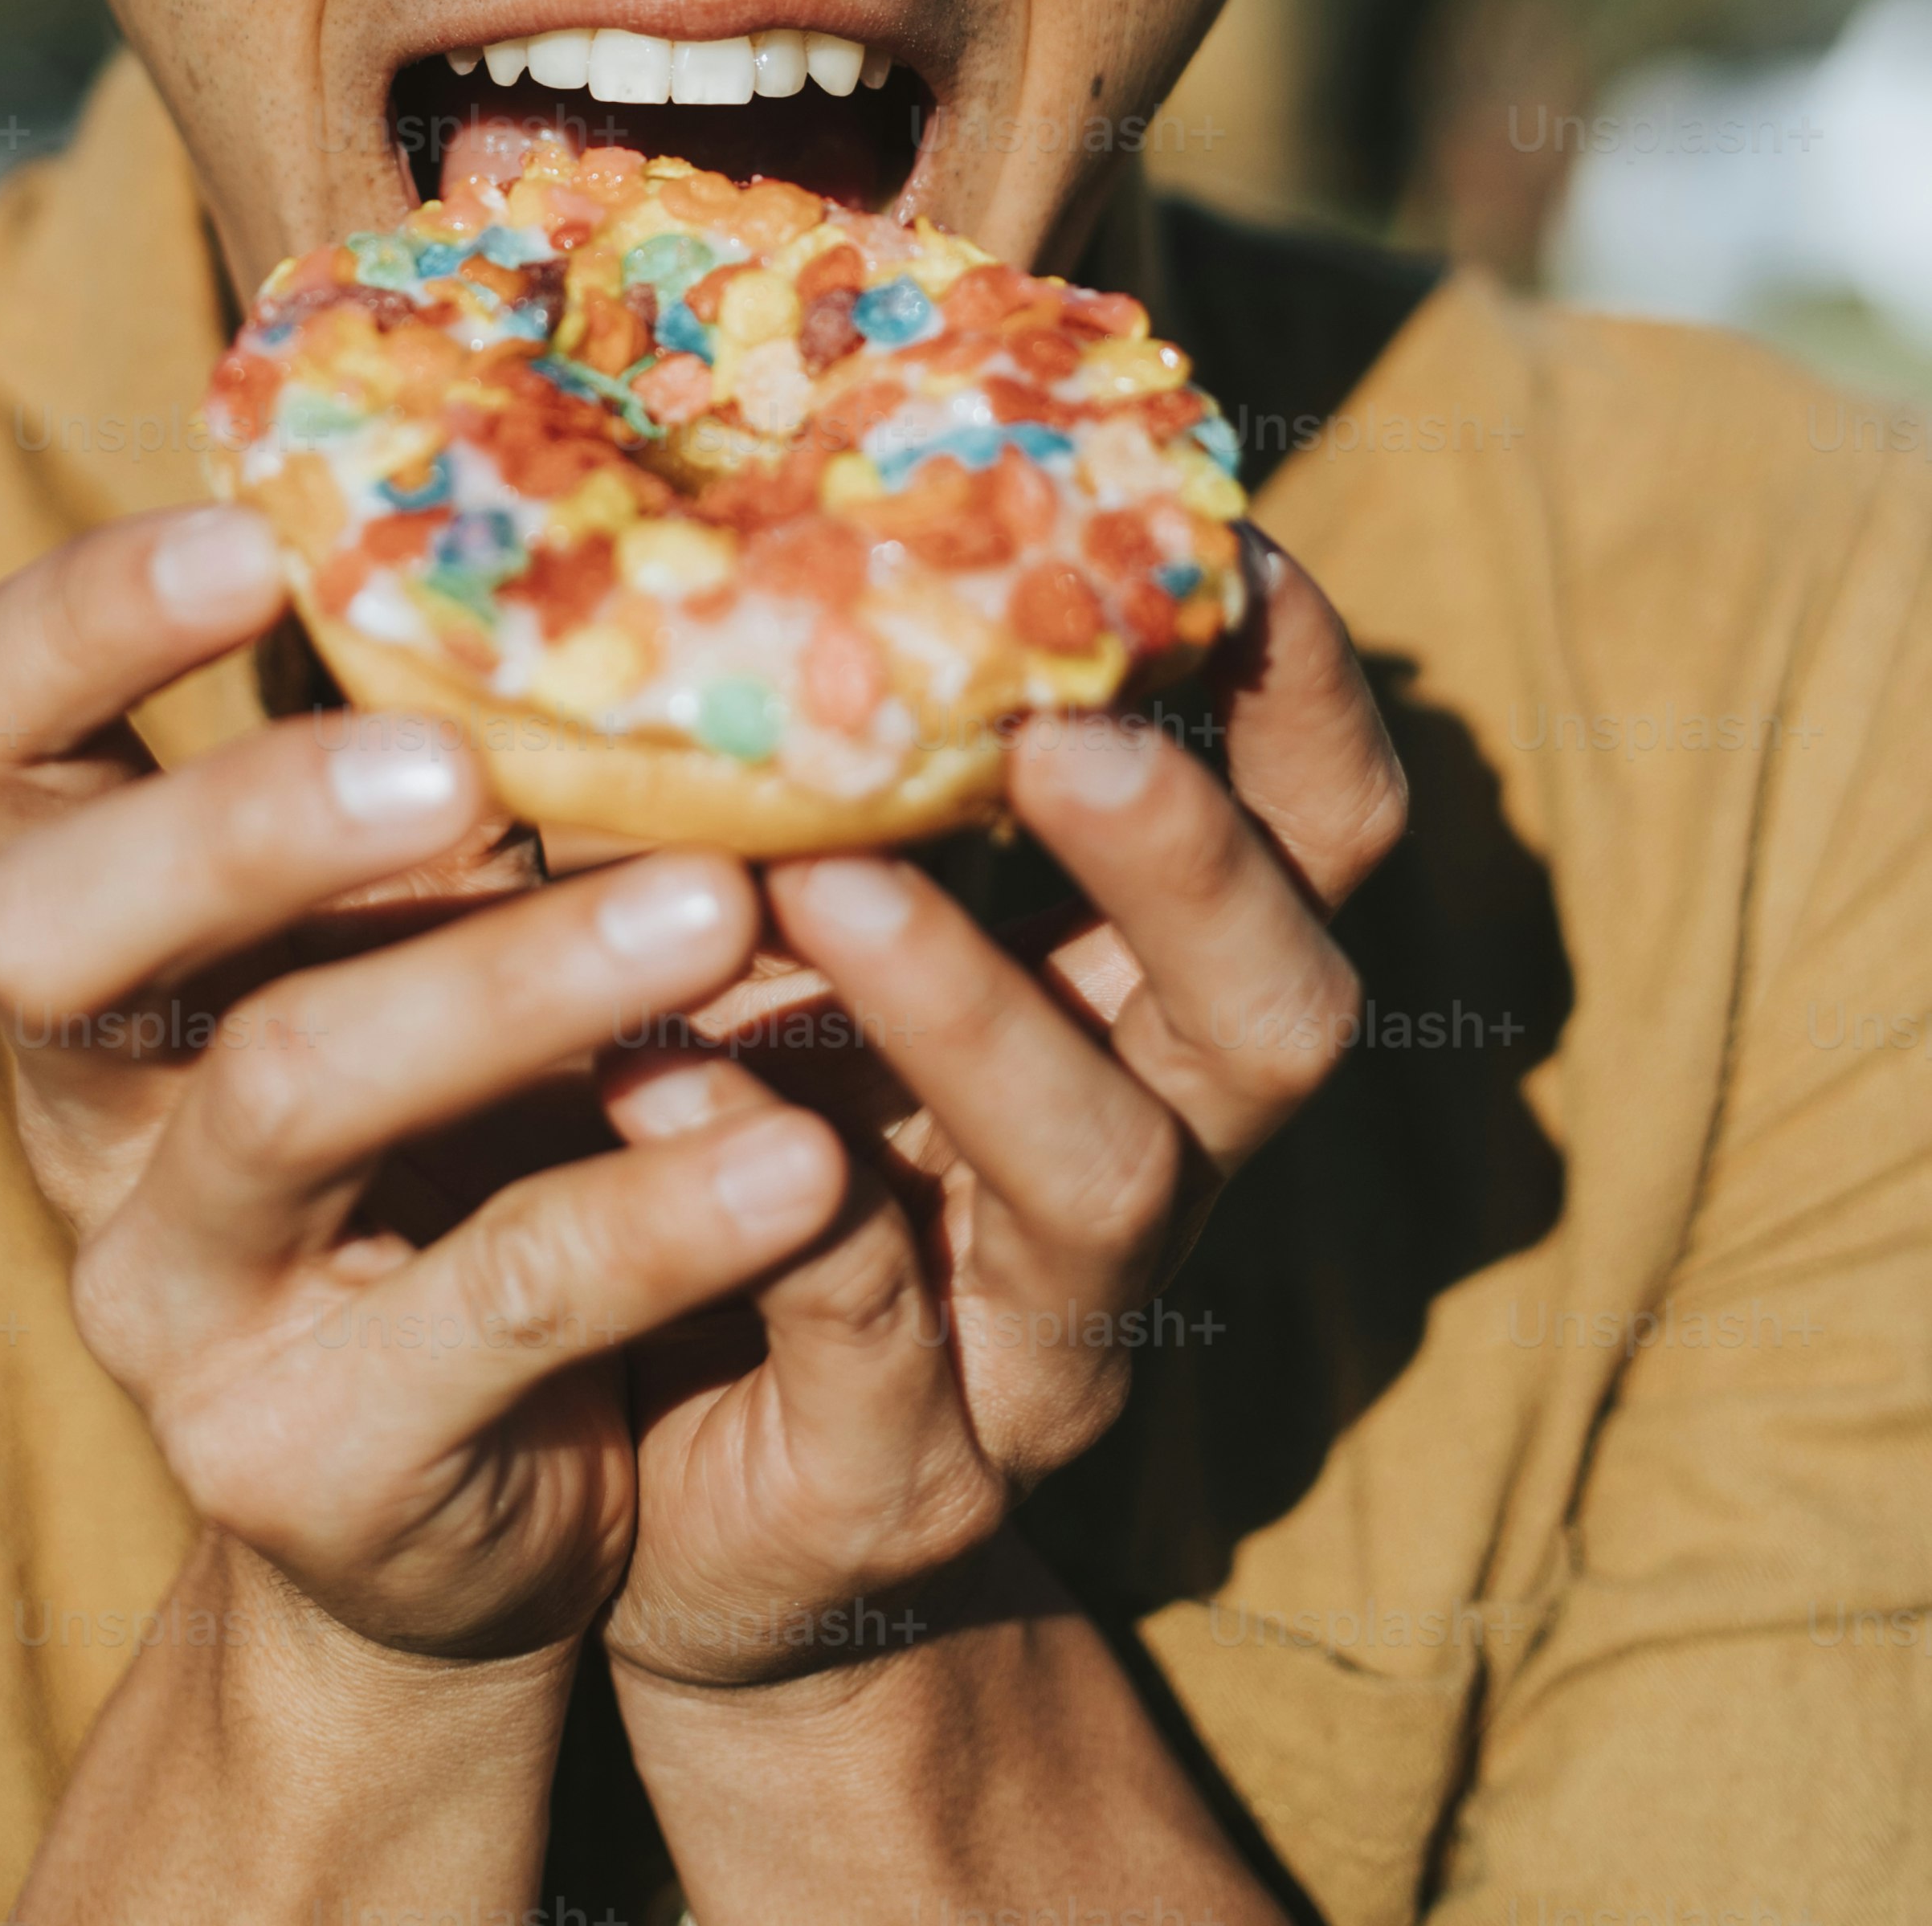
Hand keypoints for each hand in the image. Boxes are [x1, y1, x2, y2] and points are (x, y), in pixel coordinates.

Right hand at [0, 504, 854, 1664]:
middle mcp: (88, 1099)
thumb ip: (454, 759)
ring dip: (503, 988)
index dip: (73, 623)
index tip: (248, 535)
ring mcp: (169, 1292)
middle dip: (245, 820)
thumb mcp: (426, 930)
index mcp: (97, 923)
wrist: (485, 1492)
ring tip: (712, 907)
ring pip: (283, 1095)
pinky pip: (483, 1308)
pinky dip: (653, 1216)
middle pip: (57, 927)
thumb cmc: (475, 1109)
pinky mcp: (300, 1457)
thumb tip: (621, 501)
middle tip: (458, 762)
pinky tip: (799, 1156)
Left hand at [594, 535, 1406, 1692]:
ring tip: (822, 883)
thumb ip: (824, 756)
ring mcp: (1042, 1335)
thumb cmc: (721, 1104)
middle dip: (1188, 860)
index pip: (1317, 844)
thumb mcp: (792, 912)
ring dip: (976, 1013)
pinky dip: (786, 1204)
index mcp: (1147, 1004)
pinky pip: (877, 1335)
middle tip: (1057, 731)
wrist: (622, 1449)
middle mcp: (1151, 1159)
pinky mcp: (902, 1472)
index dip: (1303, 697)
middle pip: (1282, 1015)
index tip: (1238, 537)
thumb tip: (746, 467)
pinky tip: (660, 1076)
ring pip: (1106, 1178)